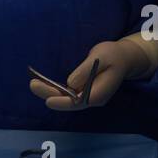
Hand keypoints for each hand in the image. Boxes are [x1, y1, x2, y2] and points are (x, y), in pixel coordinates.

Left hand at [29, 37, 149, 110]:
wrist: (125, 57)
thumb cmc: (114, 54)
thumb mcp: (101, 57)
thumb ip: (86, 70)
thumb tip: (70, 83)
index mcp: (100, 93)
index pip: (79, 102)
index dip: (62, 102)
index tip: (48, 100)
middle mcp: (94, 98)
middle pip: (70, 102)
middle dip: (50, 94)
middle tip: (33, 85)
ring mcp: (90, 96)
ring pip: (68, 98)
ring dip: (51, 92)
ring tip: (34, 83)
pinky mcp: (86, 91)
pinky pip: (70, 93)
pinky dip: (57, 89)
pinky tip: (45, 84)